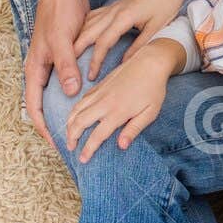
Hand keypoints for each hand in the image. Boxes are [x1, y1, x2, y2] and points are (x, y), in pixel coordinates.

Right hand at [24, 0, 89, 147]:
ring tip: (81, 124)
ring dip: (66, 108)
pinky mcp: (67, 55)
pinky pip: (69, 79)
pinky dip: (76, 91)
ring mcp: (54, 62)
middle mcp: (42, 68)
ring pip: (58, 92)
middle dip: (55, 121)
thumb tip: (69, 93)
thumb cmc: (58, 13)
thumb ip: (65, 68)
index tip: (56, 143)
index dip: (43, 127)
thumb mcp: (61, 42)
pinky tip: (90, 98)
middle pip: (45, 103)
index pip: (34, 107)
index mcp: (35, 68)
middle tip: (71, 139)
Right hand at [64, 45, 174, 163]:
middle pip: (79, 122)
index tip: (82, 160)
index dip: (87, 149)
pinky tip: (75, 117)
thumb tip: (121, 146)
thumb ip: (134, 129)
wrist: (150, 62)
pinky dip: (74, 110)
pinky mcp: (99, 85)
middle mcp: (104, 102)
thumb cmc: (153, 89)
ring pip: (76, 109)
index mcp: (117, 112)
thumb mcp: (150, 113)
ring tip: (69, 135)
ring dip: (69, 123)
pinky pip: (81, 100)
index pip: (97, 136)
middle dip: (71, 137)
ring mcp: (100, 92)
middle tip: (70, 148)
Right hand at [72, 0, 191, 82]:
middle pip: (89, 32)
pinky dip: (85, 27)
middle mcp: (114, 11)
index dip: (96, 60)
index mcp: (124, 17)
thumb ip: (139, 46)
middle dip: (78, 50)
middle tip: (71, 67)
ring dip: (79, 38)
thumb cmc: (166, 3)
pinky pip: (94, 16)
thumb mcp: (156, 28)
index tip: (91, 75)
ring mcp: (113, 7)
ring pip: (89, 23)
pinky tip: (81, 34)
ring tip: (71, 54)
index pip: (103, 42)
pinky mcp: (115, 5)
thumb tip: (125, 63)